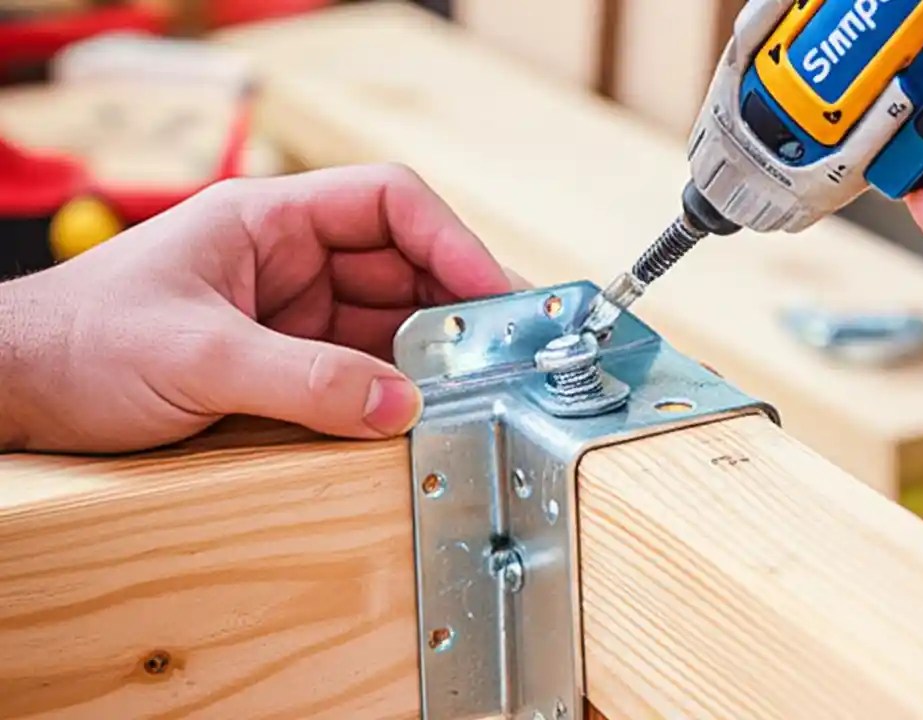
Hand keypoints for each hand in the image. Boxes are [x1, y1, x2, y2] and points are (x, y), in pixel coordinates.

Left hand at [0, 163, 514, 452]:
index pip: (389, 204)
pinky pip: (364, 368)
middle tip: (509, 350)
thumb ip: (304, 382)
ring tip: (480, 385)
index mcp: (270, 220)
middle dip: (458, 304)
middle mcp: (290, 261)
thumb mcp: (197, 358)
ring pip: (392, 322)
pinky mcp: (287, 363)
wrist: (13, 393)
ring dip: (436, 353)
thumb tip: (399, 406)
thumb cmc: (77, 343)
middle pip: (404, 266)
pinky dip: (400, 388)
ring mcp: (291, 313)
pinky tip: (425, 409)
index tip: (496, 291)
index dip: (452, 241)